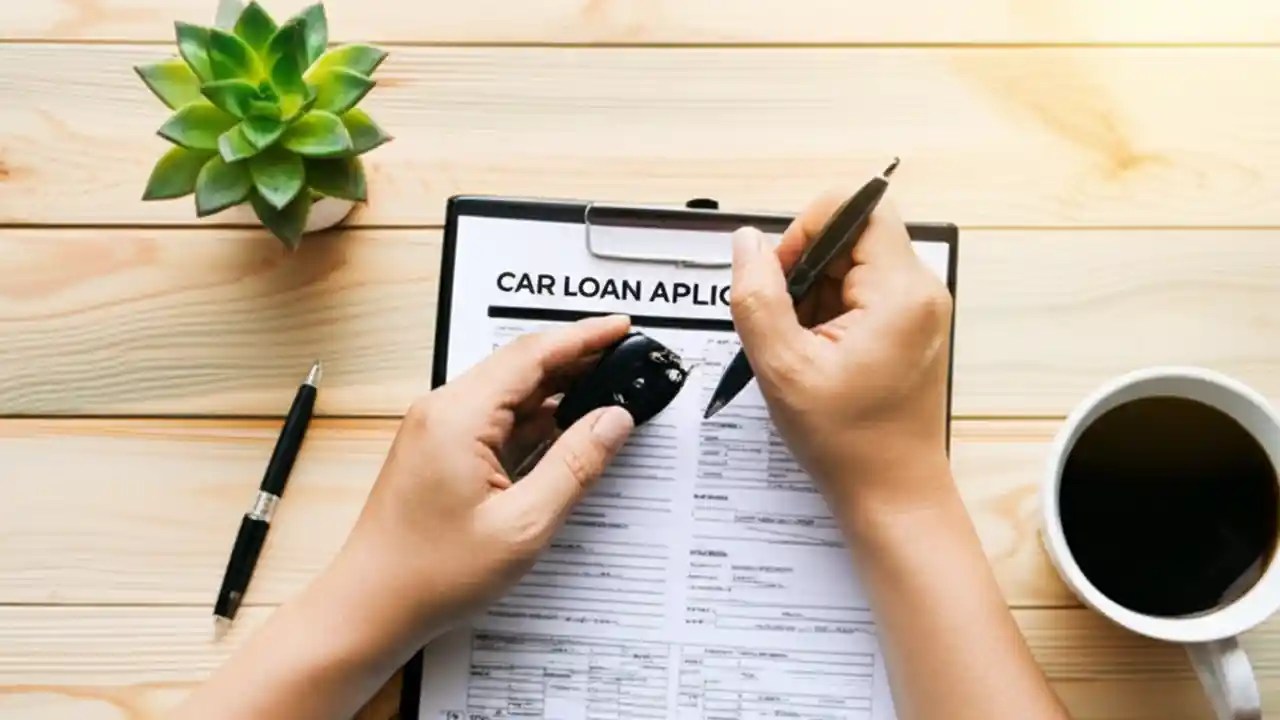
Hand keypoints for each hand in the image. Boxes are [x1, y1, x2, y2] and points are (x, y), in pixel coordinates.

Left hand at [332, 315, 635, 640]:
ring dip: (557, 391)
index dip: (584, 337)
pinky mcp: (439, 451)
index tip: (622, 328)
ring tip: (607, 392)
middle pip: (521, 366)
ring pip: (510, 393)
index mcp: (459, 416)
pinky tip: (565, 430)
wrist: (370, 606)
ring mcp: (438, 430)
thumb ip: (575, 465)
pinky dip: (534, 420)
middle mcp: (443, 411)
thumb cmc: (431, 574)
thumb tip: (614, 421)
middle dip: (576, 360)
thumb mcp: (523, 525)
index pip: (532, 354)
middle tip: (625, 360)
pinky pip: (495, 420)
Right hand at [729, 193, 952, 523]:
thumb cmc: (850, 443)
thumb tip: (747, 244)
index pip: (856, 206)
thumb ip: (758, 297)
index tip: (782, 274)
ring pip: (850, 266)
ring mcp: (917, 310)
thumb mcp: (784, 367)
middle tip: (785, 323)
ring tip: (803, 349)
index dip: (807, 228)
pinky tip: (817, 356)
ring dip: (813, 296)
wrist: (890, 492)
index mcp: (901, 292)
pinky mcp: (908, 327)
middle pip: (850, 236)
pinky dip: (828, 315)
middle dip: (804, 270)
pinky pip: (859, 294)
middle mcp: (920, 292)